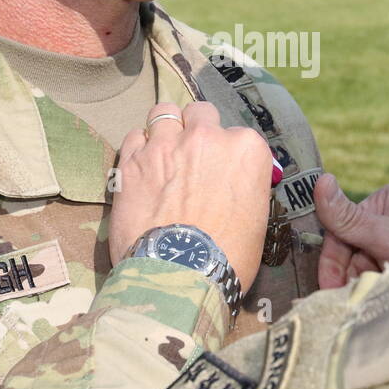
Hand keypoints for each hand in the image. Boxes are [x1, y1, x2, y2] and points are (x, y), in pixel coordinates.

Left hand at [109, 102, 272, 293]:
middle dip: (197, 129)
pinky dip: (139, 147)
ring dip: (165, 128)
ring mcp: (167, 145)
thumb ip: (245, 188)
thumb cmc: (227, 257)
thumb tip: (234, 186)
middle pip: (201, 113)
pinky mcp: (132, 160)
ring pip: (164, 112)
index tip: (223, 172)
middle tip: (193, 156)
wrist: (180, 276)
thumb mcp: (256, 219)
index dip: (228, 154)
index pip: (239, 136)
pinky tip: (141, 166)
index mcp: (245, 149)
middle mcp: (207, 137)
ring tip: (163, 151)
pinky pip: (134, 136)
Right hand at [314, 175, 388, 288]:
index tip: (329, 288)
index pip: (342, 229)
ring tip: (380, 297)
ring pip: (368, 266)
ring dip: (367, 284)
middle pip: (354, 250)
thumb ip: (349, 218)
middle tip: (355, 299)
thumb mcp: (385, 236)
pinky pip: (386, 273)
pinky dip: (383, 286)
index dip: (333, 261)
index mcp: (385, 199)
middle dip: (353, 275)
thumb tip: (320, 180)